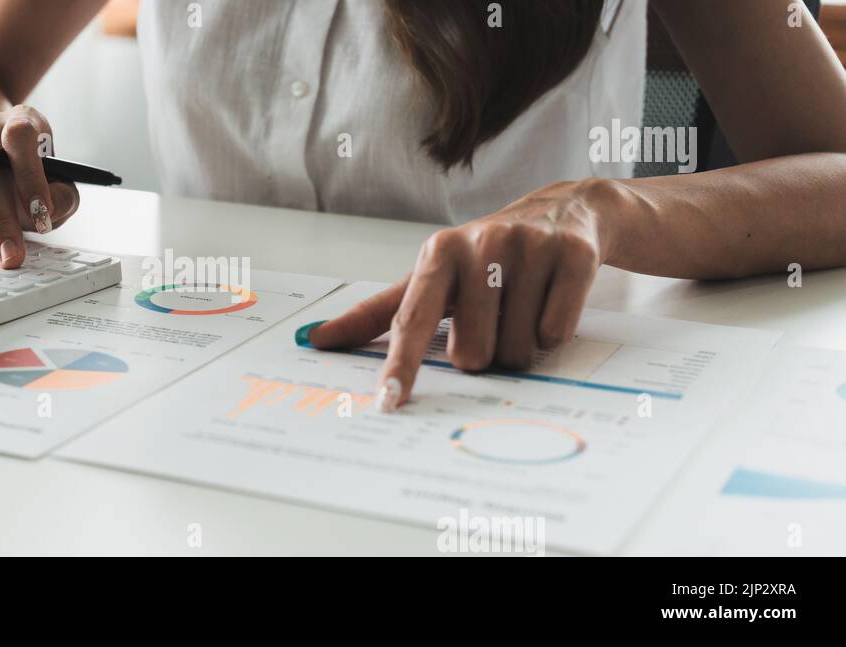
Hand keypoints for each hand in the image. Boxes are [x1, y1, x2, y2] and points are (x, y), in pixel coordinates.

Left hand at [309, 179, 620, 412]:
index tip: (388, 400)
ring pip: (517, 350)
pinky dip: (553, 333)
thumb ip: (376, 314)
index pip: (411, 321)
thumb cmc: (485, 257)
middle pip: (472, 354)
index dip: (400, 365)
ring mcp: (528, 248)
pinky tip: (550, 300)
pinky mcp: (572, 256)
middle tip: (493, 319)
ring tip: (522, 307)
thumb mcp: (432, 276)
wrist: (563, 211)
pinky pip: (555, 334)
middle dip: (484, 352)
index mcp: (438, 255)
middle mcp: (480, 245)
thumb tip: (316, 339)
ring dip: (520, 345)